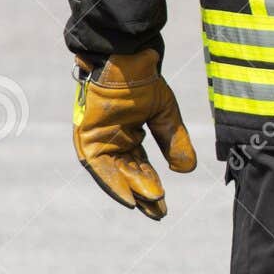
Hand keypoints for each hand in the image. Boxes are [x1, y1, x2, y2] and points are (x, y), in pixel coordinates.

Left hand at [73, 49, 196, 219]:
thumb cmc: (144, 81)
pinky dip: (112, 182)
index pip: (142, 166)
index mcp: (130, 133)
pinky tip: (128, 196)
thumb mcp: (165, 115)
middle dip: (143, 193)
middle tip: (158, 213)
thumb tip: (185, 170)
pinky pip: (98, 165)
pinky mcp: (88, 136)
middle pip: (128, 173)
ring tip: (147, 207)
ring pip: (114, 172)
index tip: (163, 204)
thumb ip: (174, 141)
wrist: (126, 59)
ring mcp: (99, 138)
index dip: (153, 184)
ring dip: (130, 190)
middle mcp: (113, 139)